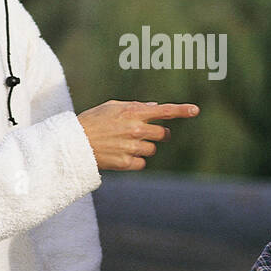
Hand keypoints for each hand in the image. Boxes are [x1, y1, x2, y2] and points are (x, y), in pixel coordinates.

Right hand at [77, 101, 198, 170]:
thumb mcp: (111, 107)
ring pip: (153, 150)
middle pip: (163, 134)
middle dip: (158, 134)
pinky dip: (136, 161)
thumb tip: (154, 107)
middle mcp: (136, 130)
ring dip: (144, 148)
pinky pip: (142, 163)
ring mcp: (133, 147)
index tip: (195, 110)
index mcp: (133, 112)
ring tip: (125, 145)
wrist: (74, 143)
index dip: (182, 110)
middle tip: (143, 134)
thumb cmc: (92, 121)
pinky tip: (121, 155)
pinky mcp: (127, 163)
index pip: (164, 111)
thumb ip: (135, 107)